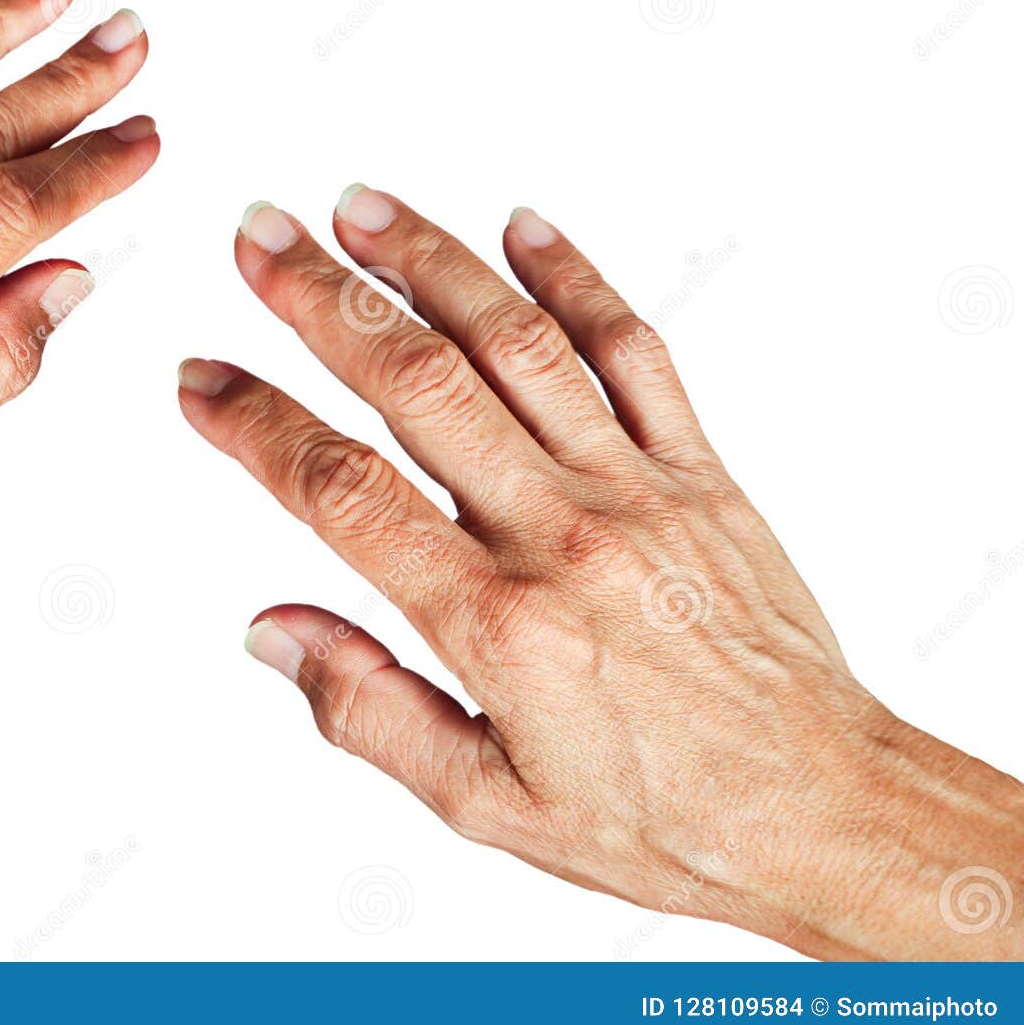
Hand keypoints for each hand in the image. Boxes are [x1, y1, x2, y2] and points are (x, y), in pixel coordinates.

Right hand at [178, 188, 1023, 959]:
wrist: (821, 805)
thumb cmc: (660, 817)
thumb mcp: (486, 802)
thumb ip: (367, 711)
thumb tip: (272, 630)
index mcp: (497, 622)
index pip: (344, 493)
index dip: (258, 426)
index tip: (202, 380)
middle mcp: (562, 535)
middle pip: (416, 385)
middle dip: (322, 300)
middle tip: (260, 236)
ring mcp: (637, 489)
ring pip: (515, 346)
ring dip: (430, 264)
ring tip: (359, 208)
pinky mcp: (699, 472)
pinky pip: (636, 352)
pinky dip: (577, 280)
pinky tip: (523, 227)